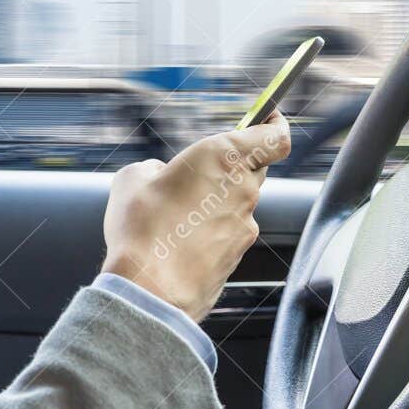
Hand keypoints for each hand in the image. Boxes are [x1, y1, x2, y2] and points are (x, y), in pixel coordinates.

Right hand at [100, 111, 291, 321]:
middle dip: (232, 167)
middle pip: (255, 168)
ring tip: (176, 214)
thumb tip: (158, 174)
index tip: (266, 119)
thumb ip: (154, 168)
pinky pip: (228, 233)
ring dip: (216, 203)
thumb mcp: (132, 179)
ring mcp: (244, 226)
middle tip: (199, 172)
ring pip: (238, 203)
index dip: (275, 125)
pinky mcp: (237, 256)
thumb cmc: (143, 230)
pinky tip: (179, 241)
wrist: (149, 289)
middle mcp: (243, 189)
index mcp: (224, 157)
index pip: (275, 136)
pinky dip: (210, 232)